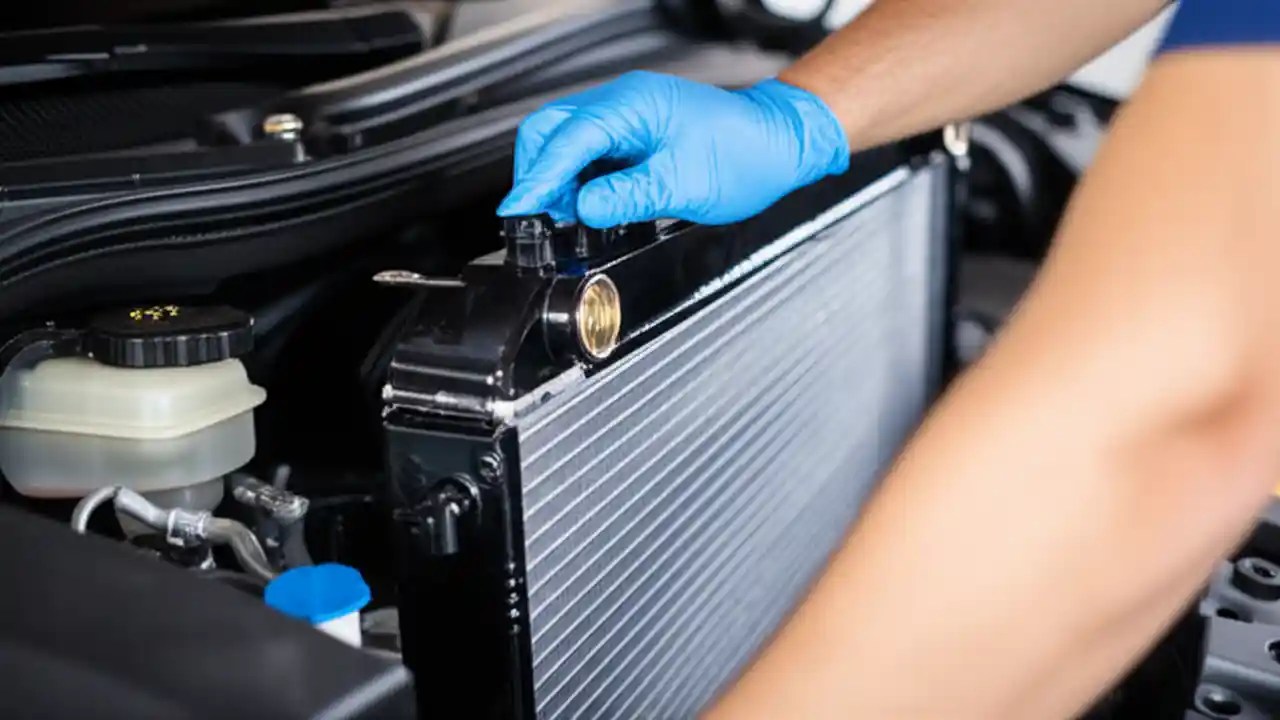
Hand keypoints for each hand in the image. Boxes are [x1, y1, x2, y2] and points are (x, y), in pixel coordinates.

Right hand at [496, 71, 850, 227]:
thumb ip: (627, 197)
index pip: (565, 140)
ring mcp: (626, 115)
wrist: (781, 144)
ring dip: (558, 180)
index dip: (537, 180)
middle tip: (539, 219)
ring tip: (565, 219)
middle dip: (537, 175)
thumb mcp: (683, 185)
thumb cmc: (746, 155)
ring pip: (566, 142)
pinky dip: (578, 179)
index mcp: (632, 106)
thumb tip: (582, 209)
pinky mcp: (633, 132)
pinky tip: (587, 205)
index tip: (518, 211)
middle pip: (550, 131)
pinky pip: (589, 151)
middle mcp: (623, 103)